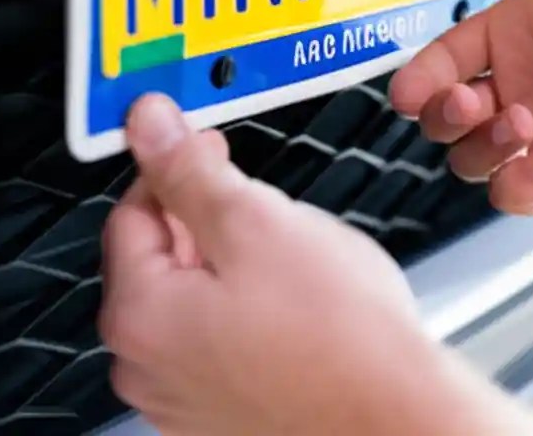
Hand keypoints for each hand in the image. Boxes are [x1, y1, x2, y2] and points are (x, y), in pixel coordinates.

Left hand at [100, 95, 532, 435]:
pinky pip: (218, 345)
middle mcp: (144, 368)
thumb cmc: (341, 338)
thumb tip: (148, 126)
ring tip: (292, 270)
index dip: (177, 169)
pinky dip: (246, 319)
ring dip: (229, 270)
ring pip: (192, 302)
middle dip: (208, 223)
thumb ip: (190, 171)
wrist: (401, 419)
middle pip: (159, 260)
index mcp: (138, 315)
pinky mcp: (220, 417)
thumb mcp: (258, 222)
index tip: (210, 151)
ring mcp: (181, 401)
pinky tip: (294, 314)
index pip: (131, 210)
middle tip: (267, 213)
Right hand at [390, 0, 532, 213]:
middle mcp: (520, 83)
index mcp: (514, 33)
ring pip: (470, 159)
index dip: (419, 79)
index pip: (442, 60)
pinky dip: (518, 187)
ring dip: (482, 150)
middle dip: (444, 117)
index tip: (413, 92)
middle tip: (477, 105)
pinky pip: (514, 195)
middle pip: (443, 117)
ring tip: (526, 128)